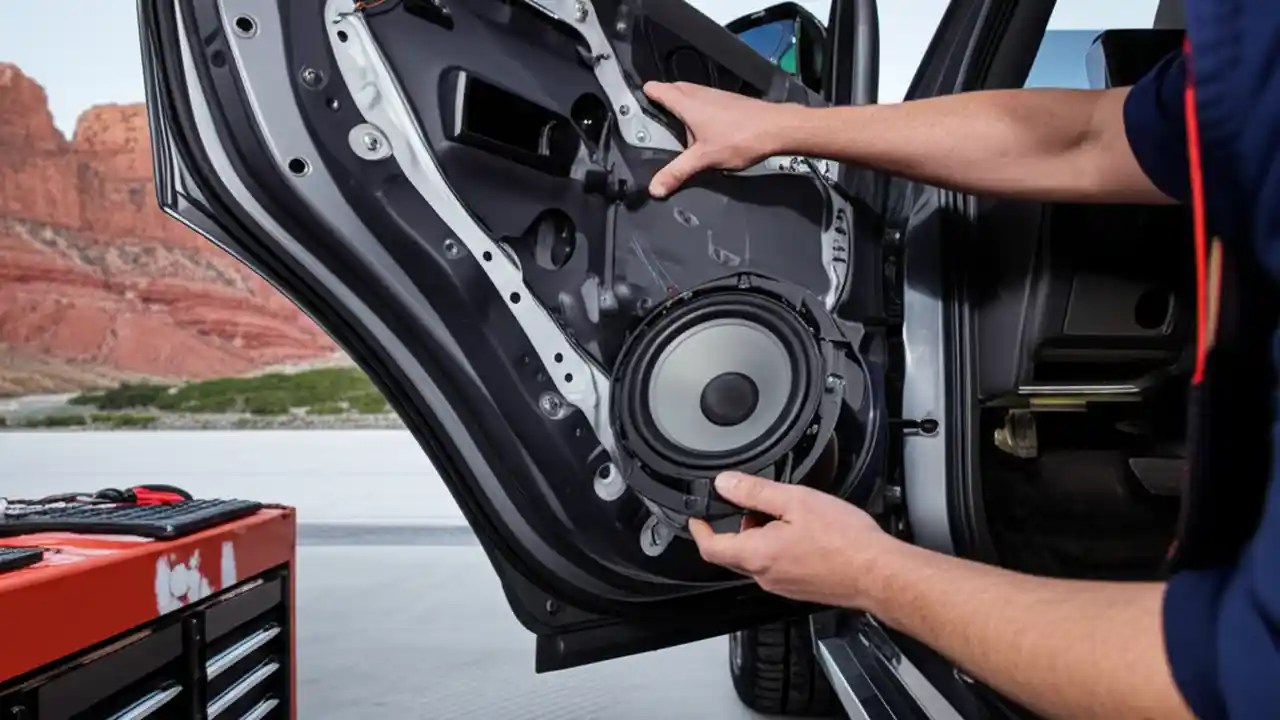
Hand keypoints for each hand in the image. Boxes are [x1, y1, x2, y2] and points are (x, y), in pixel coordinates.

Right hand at [642, 81, 795, 197]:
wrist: (777, 128)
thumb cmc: (739, 137)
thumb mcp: (704, 159)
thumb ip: (677, 172)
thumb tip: (654, 188)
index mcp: (687, 103)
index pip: (659, 90)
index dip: (647, 92)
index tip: (638, 97)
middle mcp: (700, 94)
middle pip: (675, 88)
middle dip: (664, 96)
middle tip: (654, 110)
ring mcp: (716, 95)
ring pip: (692, 93)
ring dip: (682, 101)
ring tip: (676, 119)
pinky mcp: (730, 101)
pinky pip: (706, 100)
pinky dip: (699, 107)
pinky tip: (703, 125)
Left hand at [688, 472, 901, 609]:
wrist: (878, 573)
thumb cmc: (844, 540)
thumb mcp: (796, 501)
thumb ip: (755, 492)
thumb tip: (725, 484)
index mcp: (757, 554)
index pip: (711, 548)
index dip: (699, 531)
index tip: (697, 518)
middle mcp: (765, 576)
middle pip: (733, 554)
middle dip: (736, 528)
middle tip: (753, 506)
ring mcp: (782, 586)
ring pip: (757, 560)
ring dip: (760, 538)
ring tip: (787, 517)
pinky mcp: (799, 589)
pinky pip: (776, 568)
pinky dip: (778, 549)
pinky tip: (804, 535)